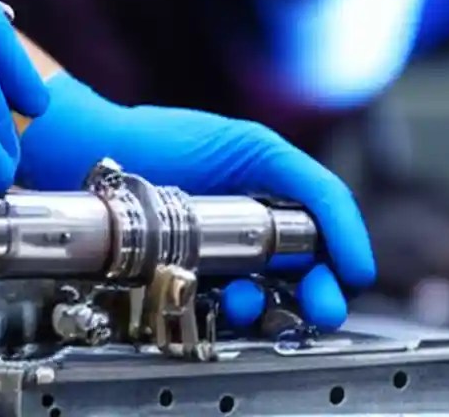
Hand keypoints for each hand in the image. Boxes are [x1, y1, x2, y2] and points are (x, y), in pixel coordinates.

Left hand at [18, 73, 375, 330]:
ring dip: (268, 301)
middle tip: (326, 309)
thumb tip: (335, 214)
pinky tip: (225, 303)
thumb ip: (297, 176)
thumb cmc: (164, 140)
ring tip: (249, 303)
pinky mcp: (191, 269)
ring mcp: (223, 244)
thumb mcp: (247, 146)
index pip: (326, 211)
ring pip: (266, 284)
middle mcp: (254, 214)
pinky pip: (225, 295)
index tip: (355, 273)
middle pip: (305, 259)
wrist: (93, 158)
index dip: (347, 243)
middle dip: (320, 287)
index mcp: (273, 178)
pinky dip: (232, 305)